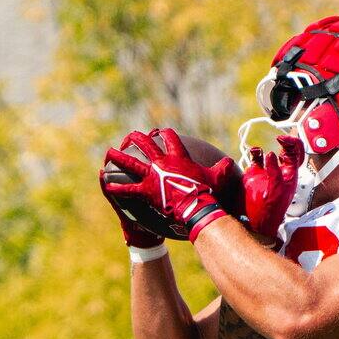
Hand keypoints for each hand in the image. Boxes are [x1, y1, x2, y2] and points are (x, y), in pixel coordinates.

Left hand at [102, 129, 233, 240]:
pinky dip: (117, 187)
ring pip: (131, 162)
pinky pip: (128, 189)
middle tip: (130, 138)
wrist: (196, 207)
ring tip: (109, 154)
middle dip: (135, 139)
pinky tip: (107, 184)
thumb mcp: (218, 177)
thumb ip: (223, 168)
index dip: (164, 134)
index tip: (159, 132)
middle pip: (144, 144)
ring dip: (118, 157)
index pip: (169, 138)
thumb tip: (231, 162)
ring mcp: (152, 176)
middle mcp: (162, 162)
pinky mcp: (146, 191)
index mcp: (178, 156)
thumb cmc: (209, 193)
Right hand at [240, 136, 302, 242]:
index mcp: (290, 176)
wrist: (255, 223)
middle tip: (279, 138)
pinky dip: (255, 153)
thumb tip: (271, 154)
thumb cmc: (270, 212)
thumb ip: (274, 172)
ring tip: (260, 149)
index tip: (282, 140)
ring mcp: (268, 173)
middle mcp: (281, 173)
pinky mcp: (256, 175)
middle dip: (285, 142)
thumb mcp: (276, 190)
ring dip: (266, 148)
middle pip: (288, 151)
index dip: (293, 143)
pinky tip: (253, 152)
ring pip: (271, 154)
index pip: (298, 154)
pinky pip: (257, 159)